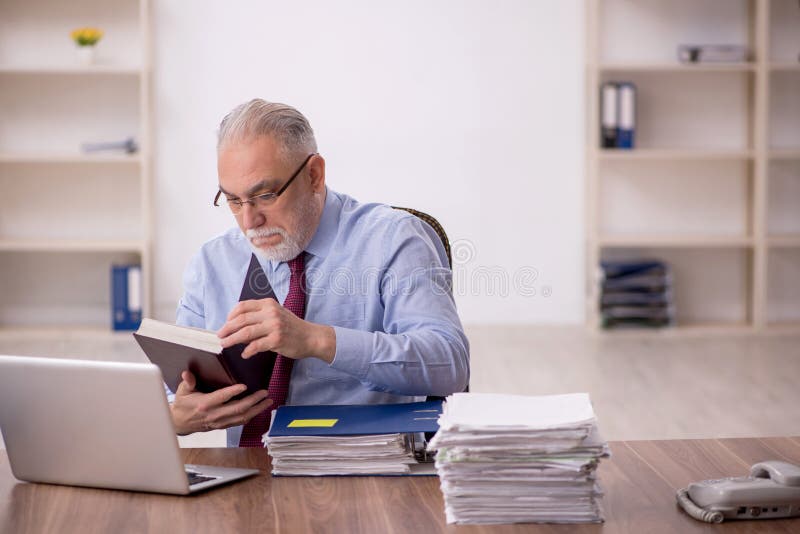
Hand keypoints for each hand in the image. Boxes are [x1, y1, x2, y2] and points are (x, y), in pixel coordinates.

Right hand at [170, 370, 271, 434]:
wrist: (179, 424)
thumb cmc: (182, 405)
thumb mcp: (182, 392)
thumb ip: (187, 382)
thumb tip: (187, 373)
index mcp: (204, 404)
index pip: (221, 397)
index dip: (233, 392)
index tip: (244, 385)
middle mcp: (214, 415)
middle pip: (238, 409)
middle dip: (253, 401)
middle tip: (264, 392)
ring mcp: (220, 422)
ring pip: (242, 417)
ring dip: (257, 409)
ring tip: (267, 401)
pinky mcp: (223, 425)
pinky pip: (239, 422)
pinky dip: (251, 415)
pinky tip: (259, 408)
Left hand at [217, 298, 335, 362]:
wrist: (311, 337)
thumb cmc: (292, 327)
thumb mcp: (276, 314)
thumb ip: (259, 317)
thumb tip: (237, 327)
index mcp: (268, 304)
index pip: (243, 306)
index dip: (230, 315)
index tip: (225, 324)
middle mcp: (271, 313)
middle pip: (241, 320)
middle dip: (227, 329)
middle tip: (219, 336)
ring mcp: (274, 326)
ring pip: (245, 333)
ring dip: (232, 340)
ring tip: (224, 344)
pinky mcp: (277, 340)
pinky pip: (256, 346)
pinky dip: (247, 351)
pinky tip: (244, 354)